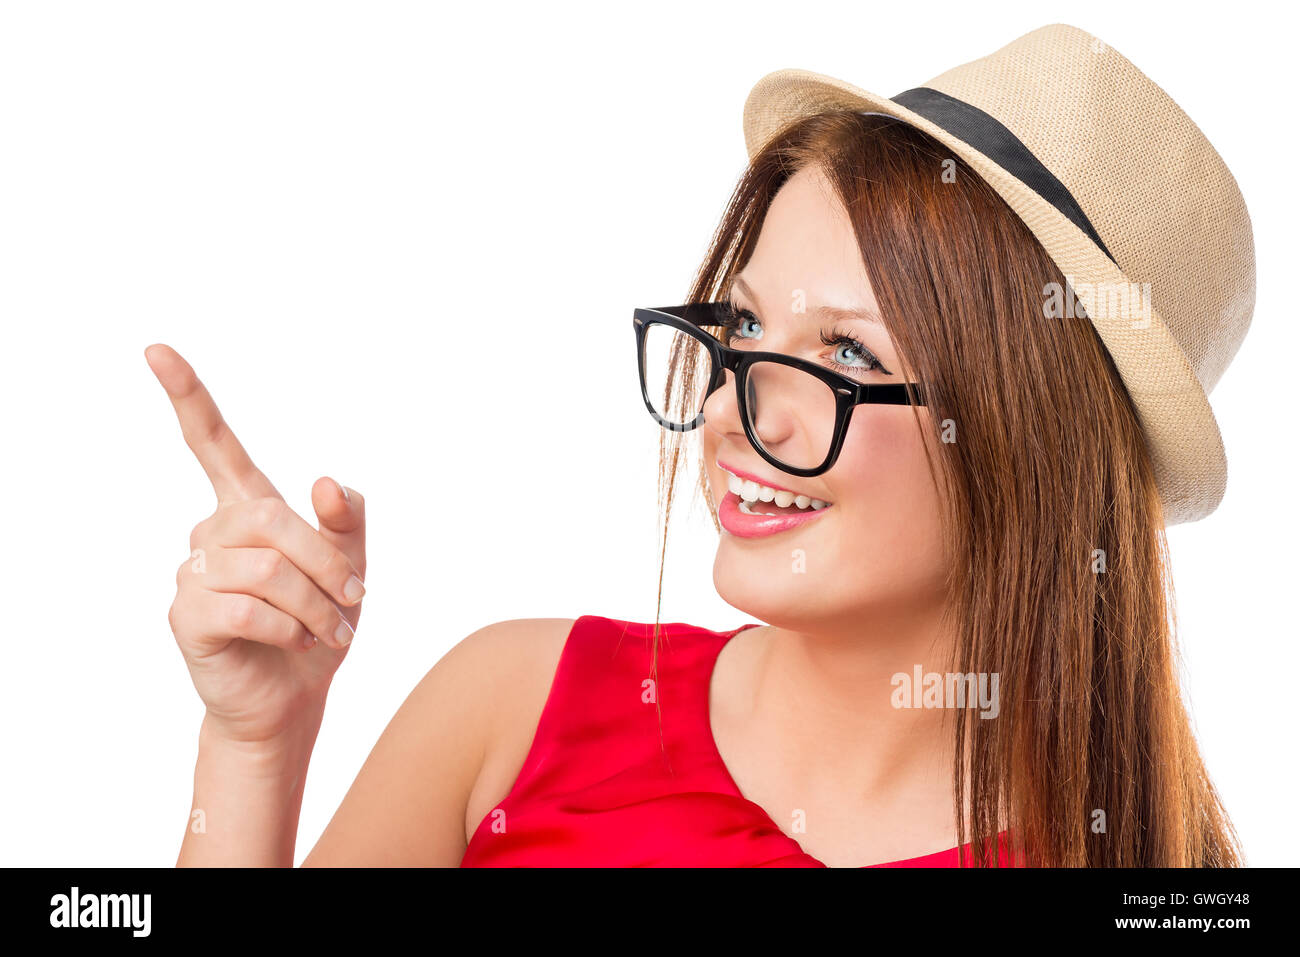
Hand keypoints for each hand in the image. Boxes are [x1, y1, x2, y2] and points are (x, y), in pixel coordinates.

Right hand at [146, 344, 366, 746]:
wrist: (295, 697)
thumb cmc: (319, 624)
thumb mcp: (350, 567)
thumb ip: (347, 521)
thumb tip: (324, 482)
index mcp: (248, 508)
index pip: (213, 443)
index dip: (188, 397)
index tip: (157, 349)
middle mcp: (213, 532)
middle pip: (271, 517)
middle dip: (325, 560)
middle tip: (356, 597)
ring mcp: (194, 573)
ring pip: (266, 568)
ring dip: (316, 602)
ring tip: (331, 629)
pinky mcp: (186, 616)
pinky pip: (249, 607)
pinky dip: (291, 628)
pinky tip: (299, 642)